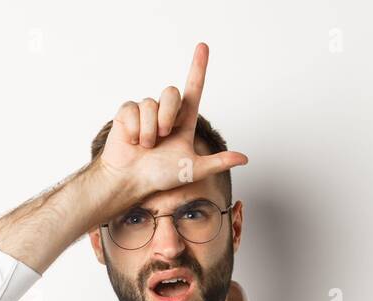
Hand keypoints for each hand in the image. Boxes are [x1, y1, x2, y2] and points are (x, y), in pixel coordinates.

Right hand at [96, 42, 248, 199]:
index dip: (198, 68)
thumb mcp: (193, 169)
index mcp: (183, 121)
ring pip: (150, 104)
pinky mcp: (127, 112)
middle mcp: (165, 112)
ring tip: (145, 145)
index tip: (203, 46)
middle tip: (162, 136)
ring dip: (149, 129)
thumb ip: (217, 162)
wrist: (131, 181)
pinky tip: (132, 141)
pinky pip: (133, 109)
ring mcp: (145, 111)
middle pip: (171, 93)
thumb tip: (245, 159)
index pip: (194, 89)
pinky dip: (134, 128)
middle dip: (167, 114)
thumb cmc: (160, 176)